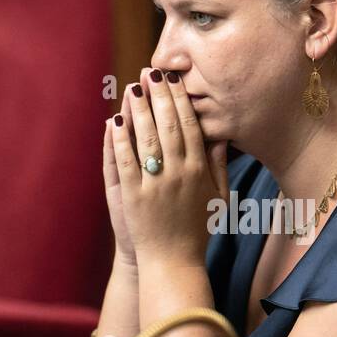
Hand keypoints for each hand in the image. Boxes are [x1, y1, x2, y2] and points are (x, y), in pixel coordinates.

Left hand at [106, 67, 228, 268]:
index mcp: (200, 172)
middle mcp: (179, 174)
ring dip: (139, 109)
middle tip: (152, 73)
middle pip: (169, 126)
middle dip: (159, 96)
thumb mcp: (219, 199)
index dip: (181, 101)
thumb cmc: (198, 231)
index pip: (191, 127)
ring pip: (147, 138)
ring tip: (133, 86)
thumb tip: (221, 136)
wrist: (174, 264)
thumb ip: (220, 166)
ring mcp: (155, 184)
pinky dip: (120, 138)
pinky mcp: (134, 196)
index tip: (174, 81)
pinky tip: (116, 119)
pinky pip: (126, 160)